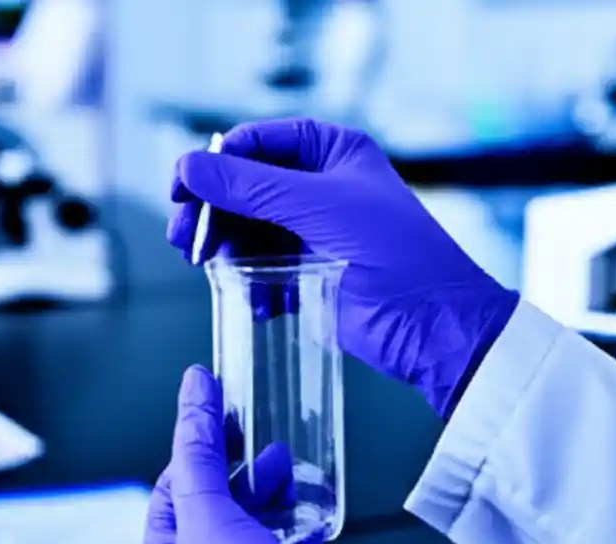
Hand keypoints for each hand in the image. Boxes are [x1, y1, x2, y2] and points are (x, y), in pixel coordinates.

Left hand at [138, 366, 369, 543]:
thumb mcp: (213, 520)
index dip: (196, 448)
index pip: (170, 494)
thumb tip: (191, 396)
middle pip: (211, 516)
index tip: (217, 408)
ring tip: (292, 475)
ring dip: (270, 502)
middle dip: (241, 475)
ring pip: (249, 542)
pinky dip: (292, 539)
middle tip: (265, 443)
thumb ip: (201, 455)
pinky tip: (310, 521)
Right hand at [168, 118, 518, 416]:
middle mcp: (320, 185)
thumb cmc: (397, 257)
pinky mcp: (308, 271)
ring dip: (227, 252)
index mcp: (331, 151)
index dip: (215, 164)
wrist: (432, 328)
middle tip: (186, 240)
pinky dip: (250, 283)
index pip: (255, 143)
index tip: (183, 191)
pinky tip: (258, 301)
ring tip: (215, 272)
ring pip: (246, 230)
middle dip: (213, 215)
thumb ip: (249, 186)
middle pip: (242, 188)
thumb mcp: (318, 207)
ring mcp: (312, 229)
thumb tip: (190, 167)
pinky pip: (260, 267)